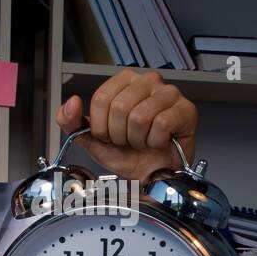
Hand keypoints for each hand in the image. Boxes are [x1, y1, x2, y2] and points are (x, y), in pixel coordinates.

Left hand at [57, 69, 195, 181]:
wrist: (151, 174)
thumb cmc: (128, 154)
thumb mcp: (92, 139)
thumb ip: (71, 121)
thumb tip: (71, 103)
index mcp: (124, 81)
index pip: (102, 98)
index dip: (102, 126)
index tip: (110, 135)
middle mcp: (147, 81)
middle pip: (120, 107)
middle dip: (120, 134)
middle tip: (129, 140)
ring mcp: (169, 93)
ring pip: (140, 116)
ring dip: (138, 139)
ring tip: (144, 140)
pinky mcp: (186, 109)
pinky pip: (162, 124)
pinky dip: (156, 140)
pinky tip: (159, 141)